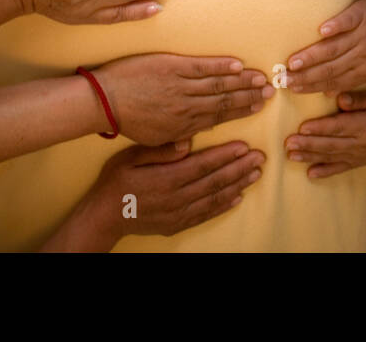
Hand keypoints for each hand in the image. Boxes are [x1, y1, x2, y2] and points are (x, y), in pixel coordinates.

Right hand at [46, 140, 264, 249]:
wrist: (105, 216)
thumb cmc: (116, 182)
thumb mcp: (130, 158)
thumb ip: (159, 151)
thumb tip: (186, 141)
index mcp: (166, 178)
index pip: (203, 164)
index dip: (226, 155)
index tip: (244, 146)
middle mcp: (177, 198)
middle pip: (215, 181)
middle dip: (239, 168)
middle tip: (260, 158)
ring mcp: (179, 214)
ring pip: (215, 198)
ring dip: (237, 185)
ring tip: (255, 174)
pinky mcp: (178, 224)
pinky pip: (206, 214)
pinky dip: (224, 206)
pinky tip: (237, 197)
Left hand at [90, 54, 272, 144]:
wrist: (106, 101)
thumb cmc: (127, 121)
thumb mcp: (154, 140)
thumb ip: (177, 140)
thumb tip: (196, 139)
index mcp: (184, 125)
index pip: (219, 117)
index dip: (241, 110)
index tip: (258, 106)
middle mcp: (188, 107)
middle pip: (225, 100)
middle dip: (249, 96)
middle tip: (270, 91)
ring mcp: (181, 86)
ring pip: (218, 84)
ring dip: (242, 81)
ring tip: (261, 78)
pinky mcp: (172, 67)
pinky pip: (202, 66)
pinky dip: (221, 65)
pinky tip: (237, 65)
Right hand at [285, 0, 365, 93]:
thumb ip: (352, 79)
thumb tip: (328, 94)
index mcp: (365, 70)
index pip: (334, 81)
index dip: (312, 86)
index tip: (292, 89)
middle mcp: (363, 55)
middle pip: (331, 68)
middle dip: (306, 75)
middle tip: (285, 79)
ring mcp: (363, 34)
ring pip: (336, 48)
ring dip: (314, 55)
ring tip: (293, 61)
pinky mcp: (364, 14)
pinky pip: (349, 21)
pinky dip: (337, 26)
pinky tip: (322, 30)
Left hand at [285, 91, 365, 178]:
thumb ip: (361, 99)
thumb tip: (339, 97)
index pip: (340, 126)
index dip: (321, 127)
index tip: (303, 127)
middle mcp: (359, 143)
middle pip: (331, 144)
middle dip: (308, 144)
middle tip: (289, 143)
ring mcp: (356, 155)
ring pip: (330, 156)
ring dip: (309, 156)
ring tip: (291, 154)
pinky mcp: (355, 163)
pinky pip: (338, 169)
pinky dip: (324, 172)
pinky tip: (310, 173)